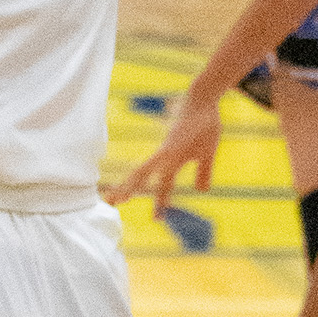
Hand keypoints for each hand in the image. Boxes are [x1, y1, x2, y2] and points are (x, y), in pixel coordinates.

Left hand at [107, 86, 223, 211]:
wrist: (204, 100)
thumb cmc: (204, 124)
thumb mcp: (207, 154)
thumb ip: (203, 172)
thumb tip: (202, 190)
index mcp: (171, 159)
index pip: (158, 182)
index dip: (153, 198)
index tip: (150, 215)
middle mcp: (165, 156)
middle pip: (142, 176)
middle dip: (127, 189)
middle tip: (110, 202)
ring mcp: (167, 150)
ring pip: (145, 171)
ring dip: (131, 185)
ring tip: (119, 199)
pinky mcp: (173, 144)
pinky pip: (158, 162)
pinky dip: (151, 174)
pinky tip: (138, 183)